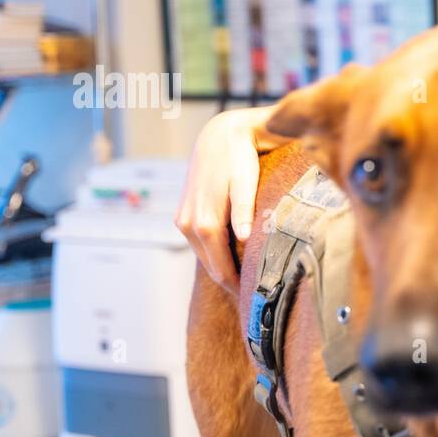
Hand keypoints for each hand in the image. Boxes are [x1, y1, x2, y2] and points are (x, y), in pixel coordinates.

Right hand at [174, 105, 286, 292]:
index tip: (255, 301)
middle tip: (255, 296)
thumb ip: (244, 211)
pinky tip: (234, 256)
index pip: (221, 269)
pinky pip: (200, 243)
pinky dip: (215, 253)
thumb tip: (243, 237)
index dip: (237, 287)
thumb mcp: (245, 182)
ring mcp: (182, 221)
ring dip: (222, 267)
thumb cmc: (238, 158)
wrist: (219, 135)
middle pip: (211, 266)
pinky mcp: (183, 214)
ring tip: (248, 279)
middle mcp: (188, 225)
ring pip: (204, 256)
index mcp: (204, 223)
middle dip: (231, 282)